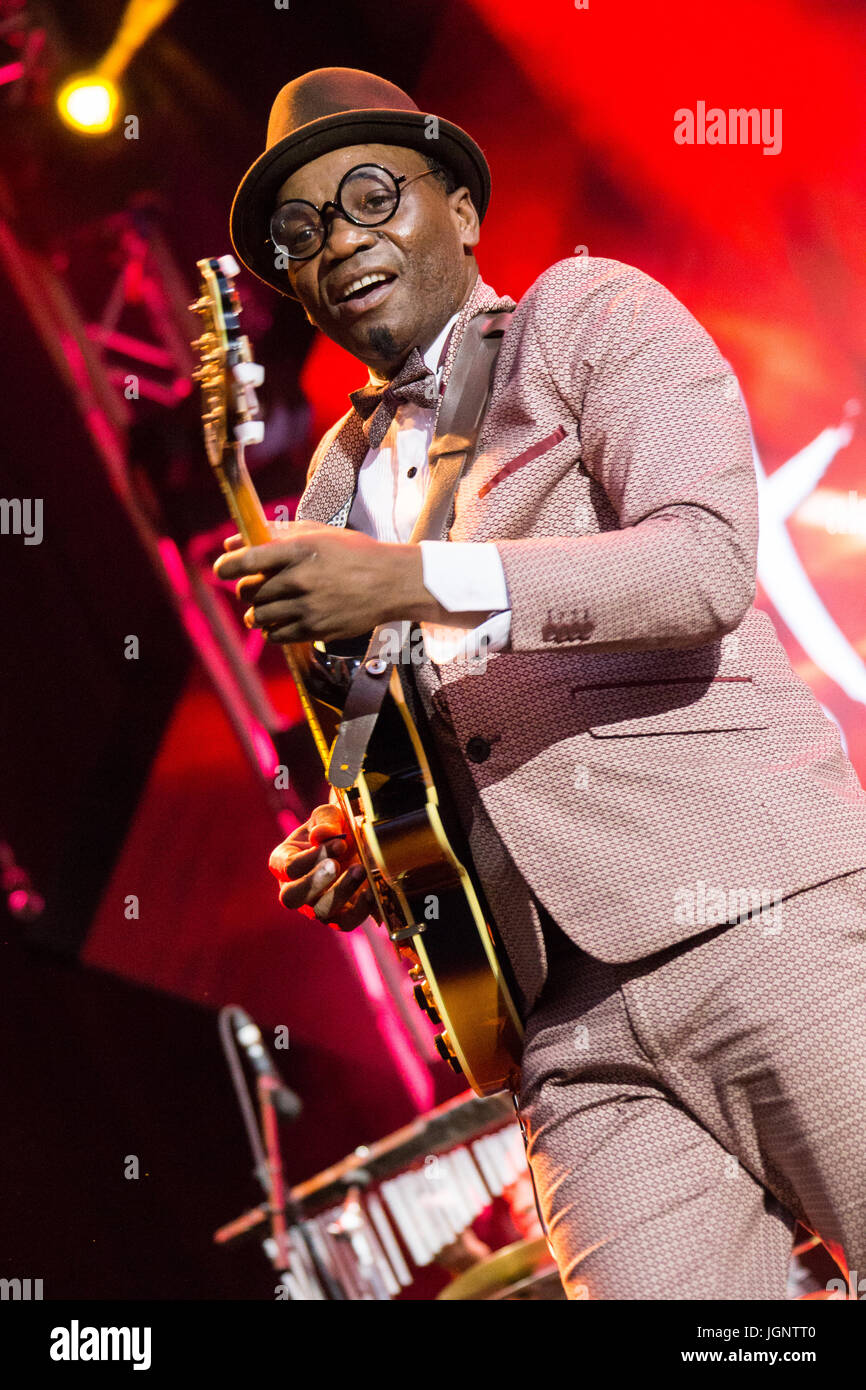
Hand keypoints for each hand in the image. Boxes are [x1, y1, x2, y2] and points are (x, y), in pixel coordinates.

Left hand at [213, 521, 437, 644]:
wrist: (390, 582)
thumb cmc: (352, 552)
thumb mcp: (316, 533)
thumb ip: (272, 534)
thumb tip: (230, 544)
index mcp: (298, 550)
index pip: (246, 560)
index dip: (226, 567)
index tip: (222, 569)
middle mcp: (300, 579)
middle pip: (249, 591)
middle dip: (247, 590)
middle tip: (257, 588)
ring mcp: (307, 607)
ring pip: (259, 616)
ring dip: (257, 612)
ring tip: (266, 607)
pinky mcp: (315, 629)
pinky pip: (276, 635)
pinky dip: (272, 630)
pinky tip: (281, 620)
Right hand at [268, 803, 377, 930]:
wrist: (356, 842)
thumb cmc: (334, 828)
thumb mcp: (329, 815)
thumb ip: (325, 820)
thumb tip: (321, 835)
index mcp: (283, 861)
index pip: (288, 867)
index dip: (312, 857)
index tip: (338, 843)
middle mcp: (293, 888)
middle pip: (291, 898)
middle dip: (314, 883)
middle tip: (336, 865)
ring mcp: (314, 906)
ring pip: (320, 911)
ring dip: (341, 892)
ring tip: (360, 870)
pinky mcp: (339, 917)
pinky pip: (346, 922)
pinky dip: (361, 909)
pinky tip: (372, 890)